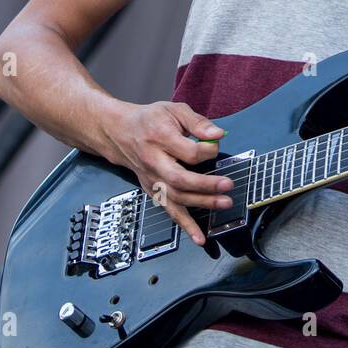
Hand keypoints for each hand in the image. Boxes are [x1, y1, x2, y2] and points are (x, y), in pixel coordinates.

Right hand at [101, 100, 229, 245]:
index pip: (188, 151)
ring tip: (224, 203)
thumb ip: (197, 122)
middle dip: (206, 185)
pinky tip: (199, 237)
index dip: (208, 150)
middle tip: (227, 185)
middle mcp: (154, 162)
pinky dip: (185, 226)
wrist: (119, 132)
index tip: (217, 145)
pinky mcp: (153, 191)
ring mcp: (152, 179)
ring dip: (201, 203)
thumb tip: (218, 134)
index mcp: (160, 138)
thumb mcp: (174, 110)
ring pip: (176, 197)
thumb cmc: (150, 120)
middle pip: (180, 179)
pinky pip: (170, 211)